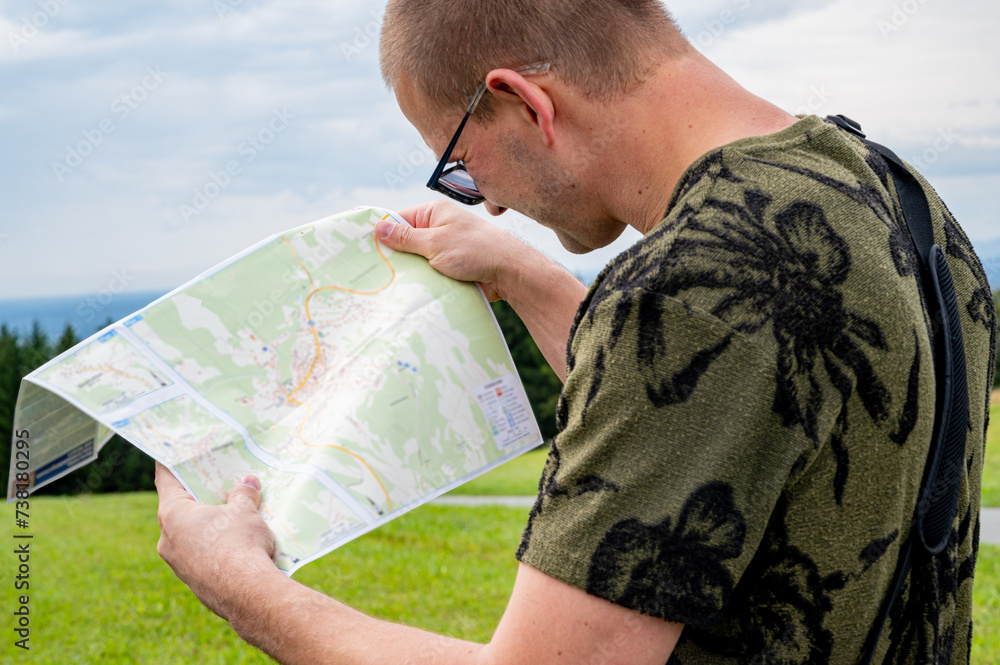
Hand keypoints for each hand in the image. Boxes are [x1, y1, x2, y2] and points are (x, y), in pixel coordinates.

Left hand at [155, 462, 278, 619]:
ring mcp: (178, 563)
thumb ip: (243, 494)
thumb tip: (247, 482)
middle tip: (218, 482)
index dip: (171, 463)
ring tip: (235, 514)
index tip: (172, 452)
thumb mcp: (245, 510)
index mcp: (173, 514)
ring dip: (209, 523)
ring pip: (191, 534)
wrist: (246, 593)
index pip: (166, 479)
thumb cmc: (239, 543)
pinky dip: (215, 545)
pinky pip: (200, 554)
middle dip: (200, 496)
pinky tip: (237, 543)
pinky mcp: (193, 580)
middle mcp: (167, 539)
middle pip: (180, 508)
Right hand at [375, 200, 531, 301]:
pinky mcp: (449, 269)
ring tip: (387, 285)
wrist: (510, 274)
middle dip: (393, 256)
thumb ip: (406, 238)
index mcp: (434, 214)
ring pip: (415, 261)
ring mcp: (444, 250)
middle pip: (405, 242)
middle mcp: (438, 229)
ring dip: (408, 272)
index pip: (398, 219)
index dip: (381, 233)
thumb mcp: (436, 243)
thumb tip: (378, 227)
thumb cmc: (477, 251)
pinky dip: (420, 282)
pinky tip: (407, 292)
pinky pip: (428, 274)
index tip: (361, 249)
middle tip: (370, 272)